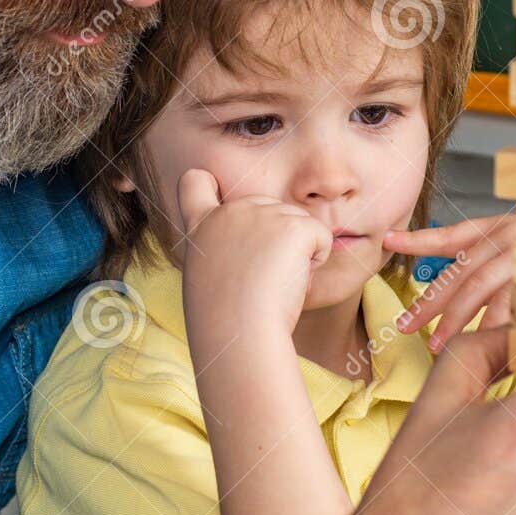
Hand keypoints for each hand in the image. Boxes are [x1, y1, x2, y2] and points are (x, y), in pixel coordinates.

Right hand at [176, 168, 332, 339]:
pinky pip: (320, 236)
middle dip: (277, 237)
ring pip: (299, 223)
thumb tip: (261, 252)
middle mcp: (231, 212)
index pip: (194, 182)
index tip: (213, 194)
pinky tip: (293, 280)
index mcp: (203, 227)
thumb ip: (226, 253)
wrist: (238, 332)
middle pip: (269, 208)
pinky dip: (317, 260)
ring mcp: (262, 214)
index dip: (207, 184)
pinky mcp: (293, 226)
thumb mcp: (209, 279)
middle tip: (260, 280)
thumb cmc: (225, 321)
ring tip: (274, 284)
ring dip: (297, 253)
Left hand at [384, 213, 514, 351]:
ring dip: (452, 319)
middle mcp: (508, 239)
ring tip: (435, 346)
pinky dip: (493, 326)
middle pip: (458, 271)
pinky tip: (477, 344)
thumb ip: (500, 259)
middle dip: (428, 301)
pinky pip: (512, 306)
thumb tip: (471, 281)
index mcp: (501, 228)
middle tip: (404, 325)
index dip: (418, 241)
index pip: (452, 236)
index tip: (388, 240)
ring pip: (477, 288)